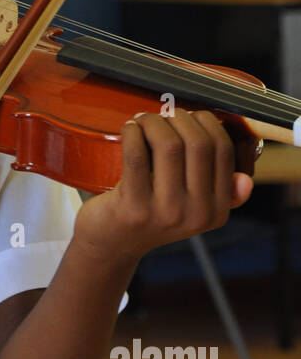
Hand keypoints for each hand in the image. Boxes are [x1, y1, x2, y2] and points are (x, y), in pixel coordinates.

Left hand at [73, 108, 253, 264]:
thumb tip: (245, 181)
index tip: (188, 116)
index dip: (207, 123)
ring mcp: (165, 213)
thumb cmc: (151, 214)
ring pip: (169, 145)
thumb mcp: (191, 209)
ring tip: (143, 121)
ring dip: (154, 122)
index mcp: (217, 211)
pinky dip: (133, 133)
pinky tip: (130, 130)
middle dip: (179, 118)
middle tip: (162, 116)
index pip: (224, 151)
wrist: (113, 243)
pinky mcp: (133, 208)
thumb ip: (220, 193)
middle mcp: (196, 214)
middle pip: (198, 143)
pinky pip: (136, 154)